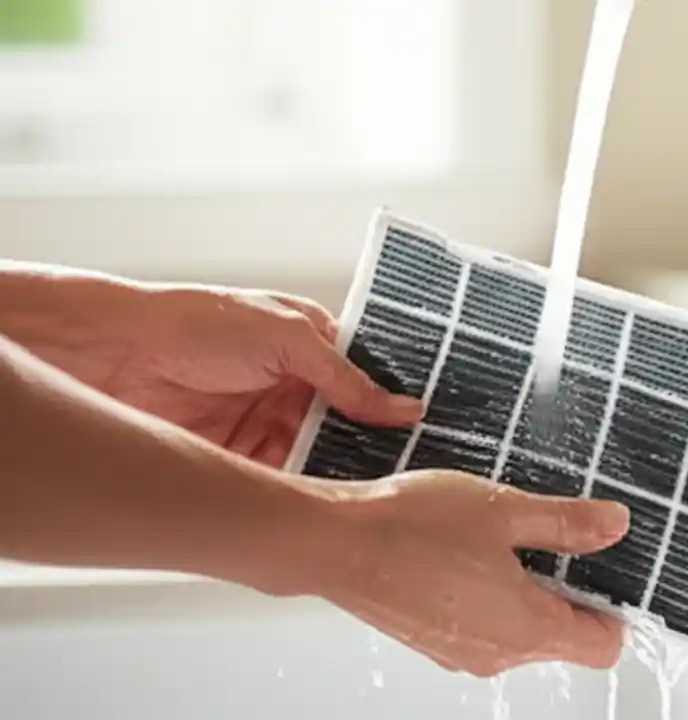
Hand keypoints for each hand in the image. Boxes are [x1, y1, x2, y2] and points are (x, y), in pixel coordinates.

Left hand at [23, 279, 422, 466]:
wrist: (112, 354)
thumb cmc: (193, 323)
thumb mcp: (288, 338)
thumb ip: (348, 378)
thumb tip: (402, 406)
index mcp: (309, 344)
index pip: (367, 377)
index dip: (396, 401)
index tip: (428, 427)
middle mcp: (291, 385)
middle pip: (348, 423)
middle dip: (375, 444)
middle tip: (411, 468)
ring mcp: (265, 422)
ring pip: (319, 455)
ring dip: (341, 471)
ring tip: (376, 490)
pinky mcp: (239, 456)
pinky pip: (283, 481)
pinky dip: (303, 492)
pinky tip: (327, 503)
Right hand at [313, 470, 629, 675]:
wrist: (335, 543)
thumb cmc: (413, 527)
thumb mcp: (505, 510)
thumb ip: (567, 523)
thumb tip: (613, 525)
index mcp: (528, 628)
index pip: (603, 646)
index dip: (614, 607)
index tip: (608, 566)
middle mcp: (498, 654)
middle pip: (563, 638)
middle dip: (569, 591)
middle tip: (555, 536)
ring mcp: (462, 653)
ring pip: (521, 631)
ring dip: (526, 589)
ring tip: (505, 536)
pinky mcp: (434, 641)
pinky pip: (483, 626)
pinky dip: (489, 595)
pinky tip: (469, 550)